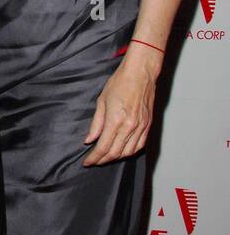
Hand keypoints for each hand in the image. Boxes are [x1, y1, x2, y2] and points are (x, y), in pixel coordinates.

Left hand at [82, 49, 159, 165]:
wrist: (140, 73)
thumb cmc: (120, 83)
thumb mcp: (101, 102)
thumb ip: (96, 124)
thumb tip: (89, 140)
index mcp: (116, 120)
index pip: (103, 147)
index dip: (94, 158)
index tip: (87, 162)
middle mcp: (130, 126)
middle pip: (115, 153)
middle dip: (103, 160)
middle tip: (94, 161)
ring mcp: (141, 127)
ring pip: (128, 152)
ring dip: (116, 158)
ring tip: (106, 157)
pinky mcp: (148, 125)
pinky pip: (140, 146)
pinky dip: (130, 152)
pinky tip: (122, 152)